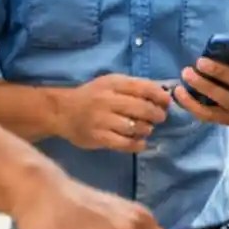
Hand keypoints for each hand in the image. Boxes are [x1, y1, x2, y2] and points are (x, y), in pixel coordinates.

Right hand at [56, 74, 170, 152]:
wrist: (63, 111)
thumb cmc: (92, 96)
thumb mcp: (110, 83)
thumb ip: (134, 86)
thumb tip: (163, 91)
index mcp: (112, 84)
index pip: (143, 88)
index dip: (159, 96)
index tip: (166, 103)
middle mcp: (107, 100)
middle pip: (142, 108)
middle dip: (156, 114)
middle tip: (160, 118)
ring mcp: (102, 120)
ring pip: (135, 127)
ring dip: (146, 129)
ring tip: (147, 129)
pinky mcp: (98, 137)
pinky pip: (124, 143)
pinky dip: (137, 144)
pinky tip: (140, 143)